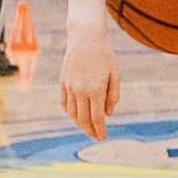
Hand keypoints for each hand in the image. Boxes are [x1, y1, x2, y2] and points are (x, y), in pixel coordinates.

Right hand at [59, 25, 119, 141]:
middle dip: (90, 131)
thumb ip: (113, 96)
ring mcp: (69, 87)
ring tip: (88, 129)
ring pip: (72, 113)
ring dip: (79, 124)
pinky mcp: (62, 82)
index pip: (97, 118)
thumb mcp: (115, 75)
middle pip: (83, 119)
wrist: (85, 39)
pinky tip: (76, 117)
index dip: (100, 130)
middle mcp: (80, 90)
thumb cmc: (105, 56)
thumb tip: (108, 115)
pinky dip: (70, 113)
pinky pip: (64, 103)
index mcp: (96, 89)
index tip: (103, 138)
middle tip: (97, 138)